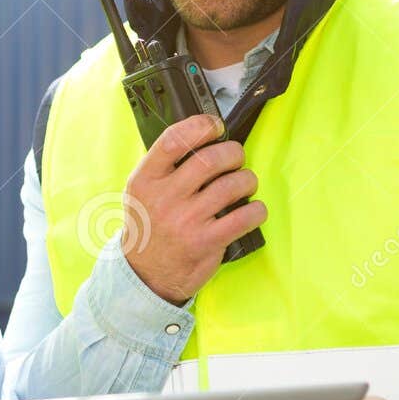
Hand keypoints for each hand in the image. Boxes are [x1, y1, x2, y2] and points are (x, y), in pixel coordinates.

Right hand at [122, 113, 266, 302]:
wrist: (144, 274)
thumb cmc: (149, 227)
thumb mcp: (142, 193)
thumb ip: (164, 167)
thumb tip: (202, 138)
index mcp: (146, 180)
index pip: (173, 141)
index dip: (200, 126)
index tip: (215, 127)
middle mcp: (164, 198)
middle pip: (210, 160)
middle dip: (233, 153)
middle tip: (236, 158)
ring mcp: (186, 221)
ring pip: (230, 185)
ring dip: (247, 180)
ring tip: (246, 183)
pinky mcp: (206, 242)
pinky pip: (243, 217)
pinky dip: (256, 210)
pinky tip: (253, 210)